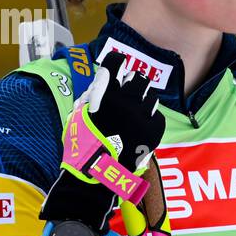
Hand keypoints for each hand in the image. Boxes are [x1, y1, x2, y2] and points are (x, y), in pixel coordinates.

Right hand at [41, 52, 166, 231]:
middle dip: (134, 82)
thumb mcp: (77, 115)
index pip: (115, 62)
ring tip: (135, 111)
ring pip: (151, 96)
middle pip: (139, 78)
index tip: (117, 63)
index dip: (116, 62)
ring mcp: (143, 116)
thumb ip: (91, 97)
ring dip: (143, 100)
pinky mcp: (154, 130)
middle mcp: (127, 100)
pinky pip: (157, 115)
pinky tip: (143, 124)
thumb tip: (101, 83)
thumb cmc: (82, 146)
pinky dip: (151, 118)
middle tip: (129, 90)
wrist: (99, 173)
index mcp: (105, 94)